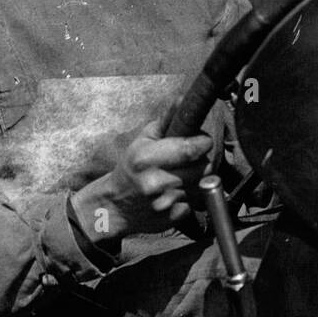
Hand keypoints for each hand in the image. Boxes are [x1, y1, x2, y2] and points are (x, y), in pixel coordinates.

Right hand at [70, 118, 213, 242]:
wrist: (114, 206)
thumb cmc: (130, 167)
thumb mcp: (142, 140)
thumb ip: (166, 120)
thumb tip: (183, 99)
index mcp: (146, 158)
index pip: (190, 149)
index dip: (203, 142)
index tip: (203, 140)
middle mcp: (156, 181)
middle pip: (202, 167)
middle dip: (202, 159)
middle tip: (192, 157)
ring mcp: (165, 202)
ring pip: (202, 184)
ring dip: (198, 178)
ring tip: (183, 174)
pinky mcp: (173, 217)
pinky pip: (196, 202)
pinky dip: (191, 196)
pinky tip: (177, 192)